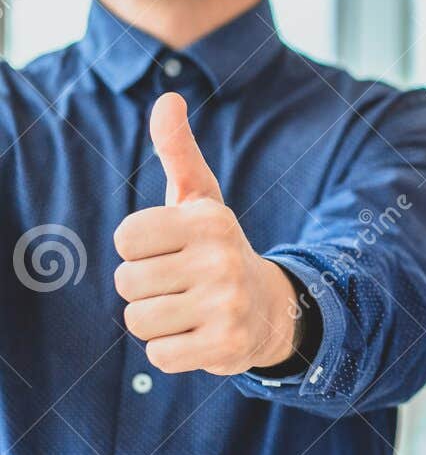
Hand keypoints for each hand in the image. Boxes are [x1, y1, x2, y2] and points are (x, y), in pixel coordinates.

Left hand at [113, 93, 300, 375]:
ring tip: (188, 310)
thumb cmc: (216, 249)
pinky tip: (198, 335)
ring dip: (156, 321)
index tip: (169, 250)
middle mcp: (222, 259)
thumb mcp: (200, 200)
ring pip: (139, 321)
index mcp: (209, 219)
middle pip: (126, 283)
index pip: (124, 240)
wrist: (271, 308)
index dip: (139, 250)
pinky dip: (171, 352)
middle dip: (145, 288)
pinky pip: (158, 356)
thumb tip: (168, 98)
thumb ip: (177, 152)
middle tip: (180, 284)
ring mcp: (227, 305)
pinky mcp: (226, 347)